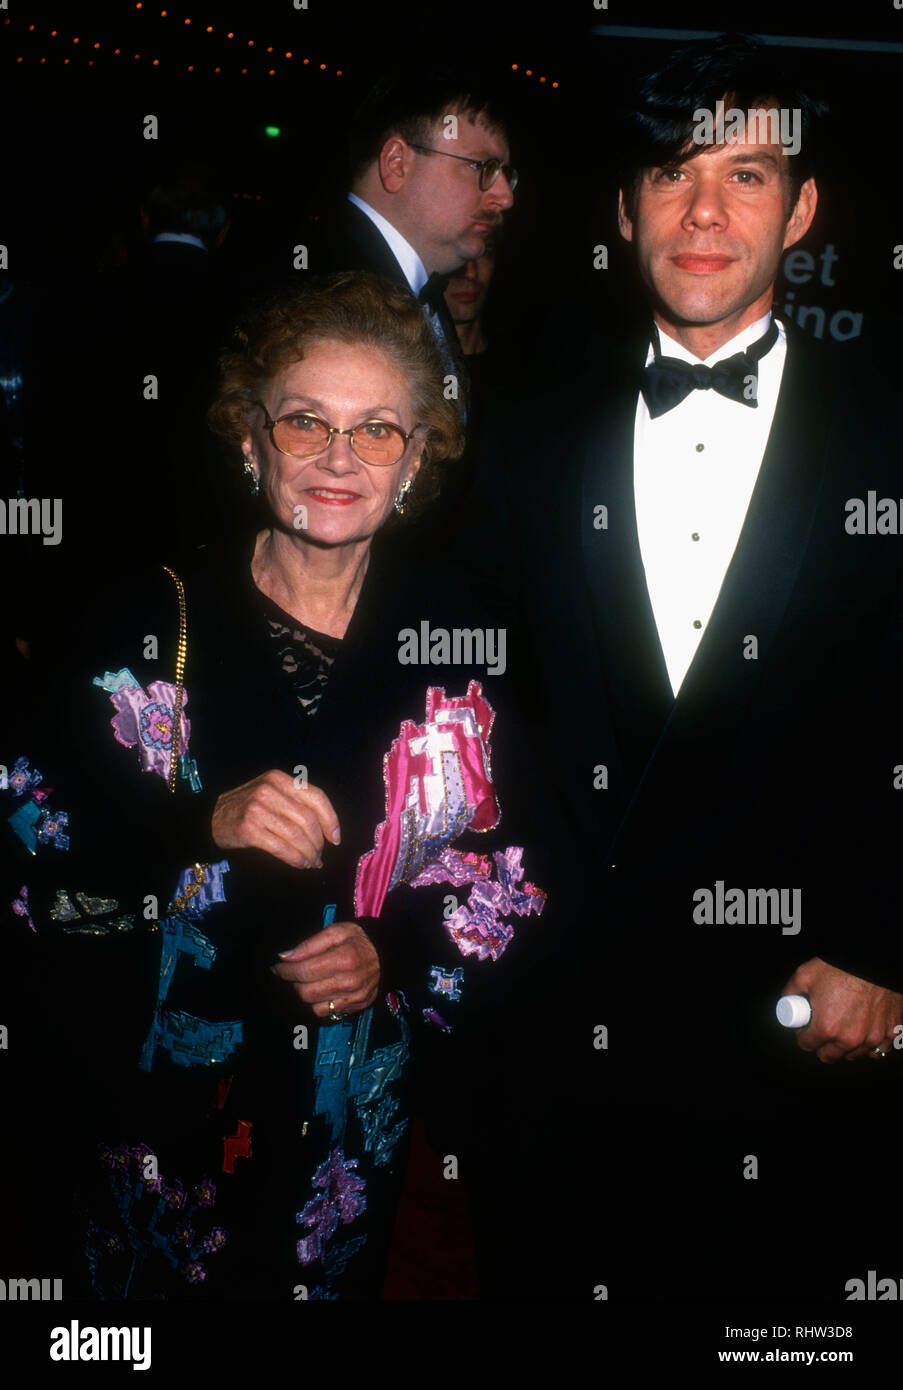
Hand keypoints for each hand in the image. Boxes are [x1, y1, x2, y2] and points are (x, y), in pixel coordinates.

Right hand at [211, 770, 339, 869]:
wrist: (209, 818)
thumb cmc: (246, 808)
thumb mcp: (269, 793)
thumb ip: (295, 802)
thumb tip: (327, 828)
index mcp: (278, 778)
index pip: (316, 797)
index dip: (331, 819)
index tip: (336, 838)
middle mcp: (269, 790)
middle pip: (308, 819)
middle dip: (319, 842)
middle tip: (320, 855)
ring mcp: (257, 809)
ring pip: (297, 835)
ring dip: (309, 853)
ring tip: (312, 863)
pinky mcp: (249, 829)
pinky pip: (282, 848)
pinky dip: (295, 859)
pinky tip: (299, 864)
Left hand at [271, 922, 379, 1017]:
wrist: (387, 953)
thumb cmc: (358, 939)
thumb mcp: (336, 931)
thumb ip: (310, 944)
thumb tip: (285, 957)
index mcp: (344, 959)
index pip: (304, 971)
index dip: (286, 971)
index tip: (278, 967)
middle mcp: (350, 982)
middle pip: (306, 993)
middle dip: (294, 983)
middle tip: (294, 972)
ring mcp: (355, 997)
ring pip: (314, 1006)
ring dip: (306, 994)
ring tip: (309, 980)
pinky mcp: (357, 1006)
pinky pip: (327, 1013)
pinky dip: (319, 1003)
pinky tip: (323, 990)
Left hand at [781, 957, 902, 1062]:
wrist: (873, 960)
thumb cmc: (841, 966)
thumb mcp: (805, 975)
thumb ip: (791, 992)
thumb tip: (787, 1001)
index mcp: (827, 1028)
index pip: (807, 1045)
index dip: (803, 1035)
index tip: (806, 1028)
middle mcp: (850, 1038)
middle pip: (829, 1056)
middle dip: (822, 1045)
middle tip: (822, 1030)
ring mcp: (873, 1038)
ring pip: (853, 1055)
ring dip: (845, 1046)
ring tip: (842, 1027)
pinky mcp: (891, 1033)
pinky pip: (877, 1050)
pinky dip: (869, 1045)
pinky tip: (863, 1032)